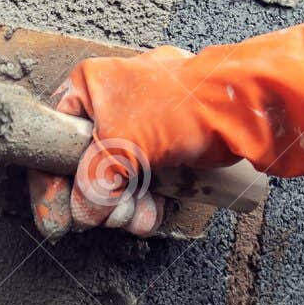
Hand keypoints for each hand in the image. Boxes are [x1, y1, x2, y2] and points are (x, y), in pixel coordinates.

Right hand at [28, 11, 303, 239]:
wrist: (251, 107)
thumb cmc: (187, 104)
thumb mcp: (125, 142)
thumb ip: (94, 179)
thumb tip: (79, 210)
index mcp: (91, 85)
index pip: (53, 137)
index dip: (52, 180)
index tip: (56, 215)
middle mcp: (114, 101)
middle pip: (86, 164)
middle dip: (98, 199)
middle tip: (109, 217)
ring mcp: (144, 124)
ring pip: (117, 178)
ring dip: (123, 206)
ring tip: (136, 219)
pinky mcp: (169, 146)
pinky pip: (145, 182)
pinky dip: (145, 201)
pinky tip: (152, 213)